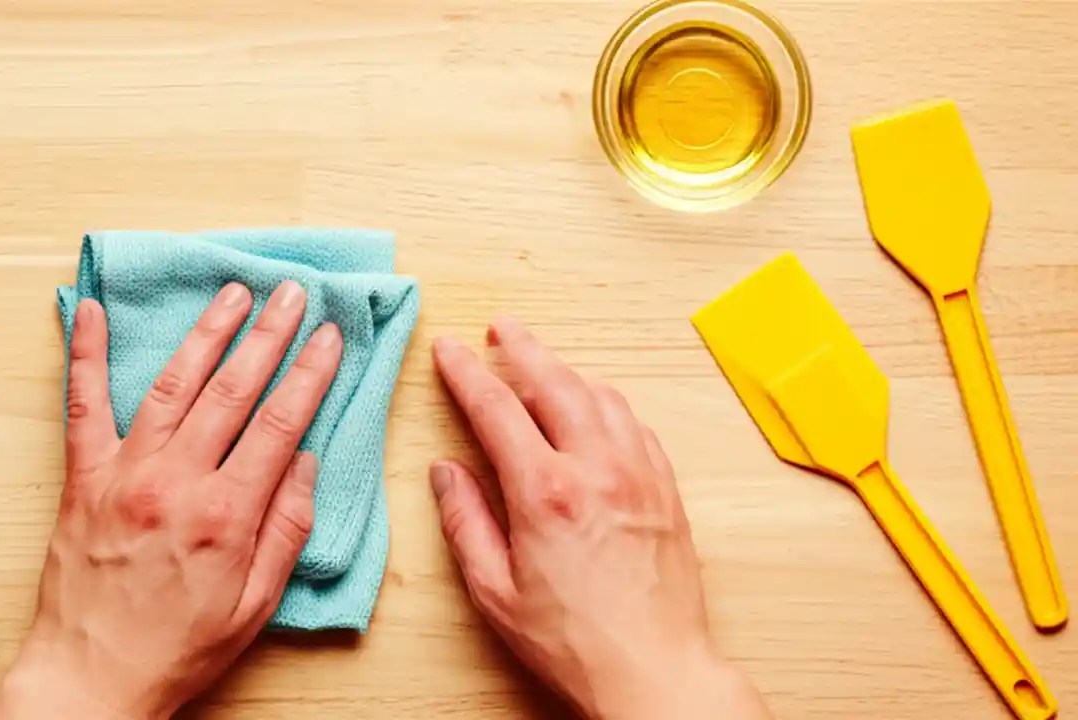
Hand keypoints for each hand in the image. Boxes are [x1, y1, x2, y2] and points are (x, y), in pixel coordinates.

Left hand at [0, 280, 342, 719]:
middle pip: (231, 390)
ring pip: (172, 384)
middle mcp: (175, 481)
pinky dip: (84, 353)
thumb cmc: (180, 647)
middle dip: (268, 335)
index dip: (309, 374)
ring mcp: (125, 473)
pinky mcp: (84, 477)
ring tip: (233, 292)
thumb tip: (304, 461)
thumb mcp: (256, 603)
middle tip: (292, 293)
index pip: (279, 423)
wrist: (92, 677)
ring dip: (206, 332)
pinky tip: (87, 308)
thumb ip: (286, 528)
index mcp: (226, 514)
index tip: (329, 335)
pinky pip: (83, 405)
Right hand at [430, 319, 770, 719]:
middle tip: (501, 329)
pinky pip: (635, 425)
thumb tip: (446, 472)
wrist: (655, 670)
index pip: (497, 408)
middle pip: (555, 381)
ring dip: (567, 371)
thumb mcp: (495, 590)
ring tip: (543, 363)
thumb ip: (465, 521)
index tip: (450, 350)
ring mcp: (639, 474)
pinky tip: (596, 410)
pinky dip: (608, 404)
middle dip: (522, 347)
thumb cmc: (575, 642)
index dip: (467, 372)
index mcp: (546, 491)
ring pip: (601, 396)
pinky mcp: (666, 489)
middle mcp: (597, 469)